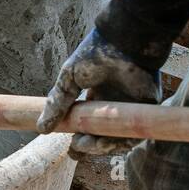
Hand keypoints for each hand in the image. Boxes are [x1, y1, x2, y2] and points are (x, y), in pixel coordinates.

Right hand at [38, 28, 160, 157]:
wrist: (122, 41)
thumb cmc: (95, 54)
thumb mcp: (68, 79)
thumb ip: (57, 103)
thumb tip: (41, 128)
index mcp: (97, 97)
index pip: (87, 124)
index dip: (78, 138)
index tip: (69, 148)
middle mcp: (114, 105)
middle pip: (101, 135)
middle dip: (88, 146)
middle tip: (76, 148)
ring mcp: (130, 108)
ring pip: (117, 137)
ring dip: (102, 147)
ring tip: (88, 145)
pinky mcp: (147, 108)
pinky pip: (135, 132)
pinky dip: (119, 141)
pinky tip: (104, 142)